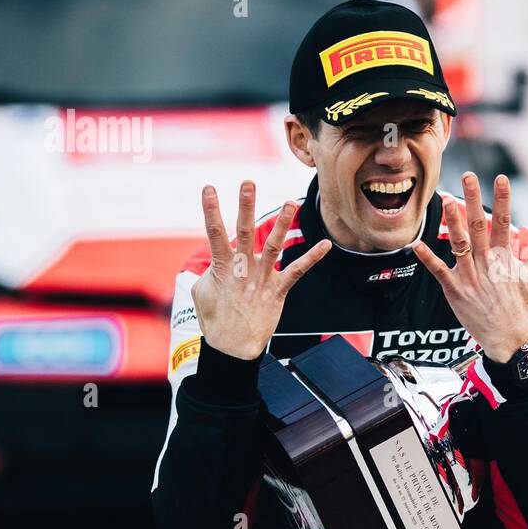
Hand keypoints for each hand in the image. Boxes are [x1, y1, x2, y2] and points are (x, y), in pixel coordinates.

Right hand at [191, 181, 331, 359]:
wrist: (232, 346)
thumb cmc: (215, 319)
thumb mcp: (202, 292)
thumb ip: (210, 271)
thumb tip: (213, 262)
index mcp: (222, 267)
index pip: (214, 233)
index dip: (211, 210)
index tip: (209, 188)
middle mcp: (242, 269)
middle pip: (244, 231)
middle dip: (245, 206)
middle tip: (248, 182)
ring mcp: (261, 279)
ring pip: (273, 246)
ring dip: (281, 223)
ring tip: (290, 202)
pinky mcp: (277, 291)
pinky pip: (297, 271)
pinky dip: (312, 258)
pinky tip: (325, 245)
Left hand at [412, 173, 527, 363]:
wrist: (509, 337)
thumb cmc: (521, 305)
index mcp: (505, 257)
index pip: (504, 222)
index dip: (503, 199)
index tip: (500, 178)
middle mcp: (487, 263)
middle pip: (479, 226)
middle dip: (474, 200)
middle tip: (468, 177)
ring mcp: (470, 276)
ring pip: (459, 244)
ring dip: (452, 222)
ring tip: (446, 200)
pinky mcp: (456, 290)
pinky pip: (439, 271)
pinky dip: (428, 258)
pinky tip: (416, 244)